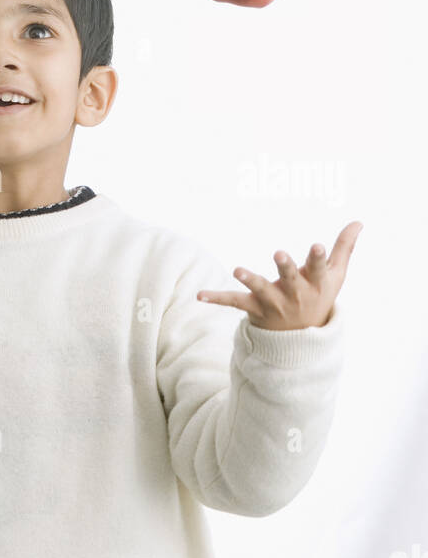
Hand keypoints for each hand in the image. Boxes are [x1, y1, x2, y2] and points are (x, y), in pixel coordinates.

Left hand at [196, 221, 362, 330]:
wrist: (302, 337)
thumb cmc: (320, 295)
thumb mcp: (336, 275)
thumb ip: (344, 247)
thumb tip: (358, 221)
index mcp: (315, 283)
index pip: (317, 268)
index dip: (317, 258)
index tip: (317, 246)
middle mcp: (294, 293)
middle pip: (289, 279)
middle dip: (285, 267)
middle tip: (279, 253)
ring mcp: (273, 302)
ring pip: (260, 290)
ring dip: (250, 280)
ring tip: (238, 269)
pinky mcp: (254, 308)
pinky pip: (234, 302)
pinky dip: (217, 298)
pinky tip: (199, 295)